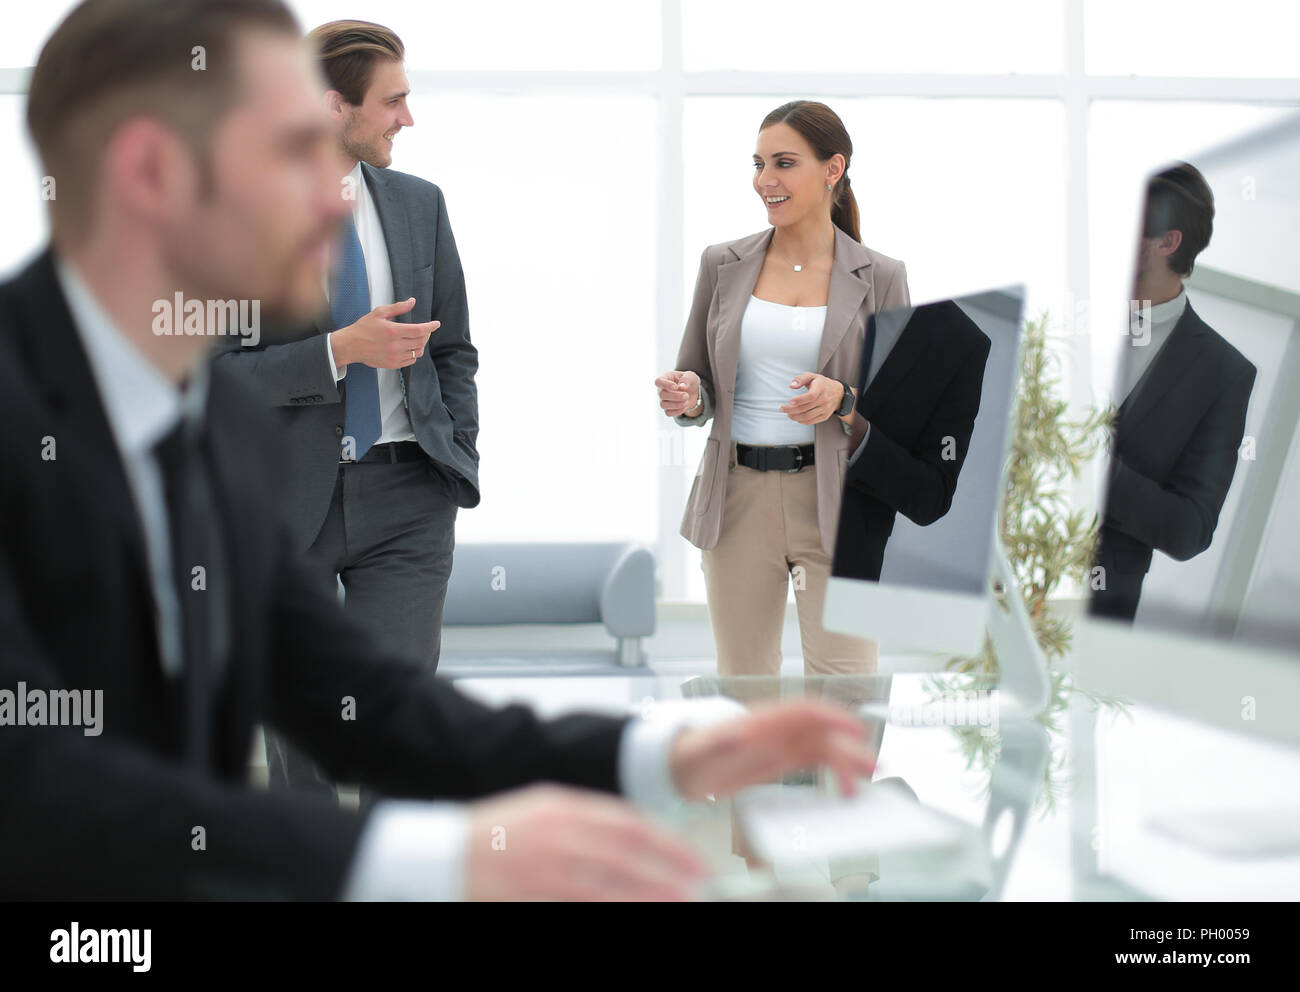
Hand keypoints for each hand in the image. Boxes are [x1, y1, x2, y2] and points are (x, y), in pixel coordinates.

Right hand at [331, 298, 439, 369]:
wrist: (351, 346)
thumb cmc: (363, 328)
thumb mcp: (379, 313)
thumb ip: (398, 307)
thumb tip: (412, 301)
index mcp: (393, 331)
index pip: (419, 330)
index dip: (430, 326)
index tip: (436, 324)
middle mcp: (395, 345)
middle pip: (421, 341)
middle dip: (426, 334)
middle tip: (425, 329)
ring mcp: (394, 356)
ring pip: (417, 352)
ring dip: (421, 344)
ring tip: (417, 338)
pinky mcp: (393, 364)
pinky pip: (411, 360)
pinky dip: (413, 353)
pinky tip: (409, 347)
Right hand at [464, 784, 709, 900]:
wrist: (441, 854)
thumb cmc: (495, 834)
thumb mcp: (542, 810)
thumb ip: (586, 820)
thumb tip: (634, 836)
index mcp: (563, 806)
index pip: (629, 822)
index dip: (667, 842)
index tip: (693, 859)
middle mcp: (558, 833)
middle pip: (627, 852)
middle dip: (668, 870)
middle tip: (696, 885)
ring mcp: (545, 866)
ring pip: (611, 882)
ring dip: (649, 893)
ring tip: (677, 901)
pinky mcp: (533, 893)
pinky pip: (584, 902)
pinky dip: (613, 907)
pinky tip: (632, 911)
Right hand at [655, 370, 702, 416]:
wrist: (692, 391)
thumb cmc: (689, 381)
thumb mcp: (691, 376)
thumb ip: (686, 379)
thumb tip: (681, 387)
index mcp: (665, 378)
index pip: (659, 381)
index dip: (666, 385)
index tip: (676, 387)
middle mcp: (661, 389)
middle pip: (661, 394)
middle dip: (675, 396)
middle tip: (687, 395)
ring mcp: (663, 400)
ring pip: (663, 405)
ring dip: (676, 405)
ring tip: (687, 402)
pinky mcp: (667, 408)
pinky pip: (668, 413)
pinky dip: (677, 411)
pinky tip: (685, 407)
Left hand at [668, 702, 875, 800]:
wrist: (680, 767)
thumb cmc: (689, 756)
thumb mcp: (700, 752)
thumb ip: (720, 743)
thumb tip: (740, 735)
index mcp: (762, 722)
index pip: (804, 712)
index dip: (831, 717)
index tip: (853, 728)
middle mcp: (777, 730)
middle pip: (820, 732)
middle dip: (847, 746)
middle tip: (871, 765)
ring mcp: (781, 744)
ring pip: (823, 747)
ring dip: (847, 760)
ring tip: (867, 778)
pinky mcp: (781, 760)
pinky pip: (814, 761)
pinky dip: (834, 771)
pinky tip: (846, 787)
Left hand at [780, 372, 843, 424]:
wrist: (838, 393)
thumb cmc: (822, 384)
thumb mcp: (812, 376)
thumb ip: (800, 379)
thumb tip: (791, 385)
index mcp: (821, 388)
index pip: (810, 396)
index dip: (799, 400)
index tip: (789, 401)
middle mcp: (824, 399)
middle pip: (806, 408)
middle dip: (792, 410)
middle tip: (783, 409)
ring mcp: (825, 409)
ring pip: (808, 416)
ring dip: (795, 416)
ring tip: (788, 414)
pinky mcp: (825, 416)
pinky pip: (812, 421)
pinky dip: (802, 421)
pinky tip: (796, 417)